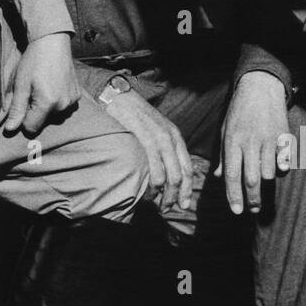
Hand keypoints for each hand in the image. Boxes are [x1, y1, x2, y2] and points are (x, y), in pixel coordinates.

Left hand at [1, 33, 78, 135]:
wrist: (53, 42)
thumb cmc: (34, 61)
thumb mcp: (20, 84)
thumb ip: (16, 109)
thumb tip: (10, 130)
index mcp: (47, 103)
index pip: (31, 128)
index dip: (23, 118)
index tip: (22, 102)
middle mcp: (63, 105)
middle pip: (43, 122)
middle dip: (35, 112)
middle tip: (33, 91)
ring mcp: (72, 100)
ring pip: (54, 116)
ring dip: (47, 108)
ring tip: (43, 87)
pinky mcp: (78, 95)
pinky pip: (64, 107)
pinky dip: (57, 101)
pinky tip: (53, 86)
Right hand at [103, 91, 192, 211]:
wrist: (118, 96)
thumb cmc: (133, 114)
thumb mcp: (155, 127)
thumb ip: (163, 146)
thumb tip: (166, 171)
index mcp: (175, 136)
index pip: (188, 168)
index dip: (187, 190)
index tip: (183, 205)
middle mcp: (170, 138)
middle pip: (180, 176)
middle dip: (174, 197)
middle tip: (165, 209)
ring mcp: (158, 140)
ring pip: (168, 177)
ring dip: (161, 195)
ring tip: (152, 204)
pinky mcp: (145, 141)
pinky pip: (154, 170)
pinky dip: (151, 187)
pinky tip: (144, 193)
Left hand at [218, 71, 289, 214]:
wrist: (260, 88)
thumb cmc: (239, 112)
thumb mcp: (225, 131)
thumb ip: (224, 156)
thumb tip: (220, 178)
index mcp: (233, 141)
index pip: (232, 175)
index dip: (234, 195)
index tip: (237, 211)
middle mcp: (250, 141)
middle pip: (252, 179)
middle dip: (252, 199)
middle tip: (253, 210)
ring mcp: (269, 139)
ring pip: (269, 173)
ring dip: (266, 184)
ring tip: (262, 188)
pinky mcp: (284, 136)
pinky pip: (285, 161)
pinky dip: (282, 168)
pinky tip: (278, 169)